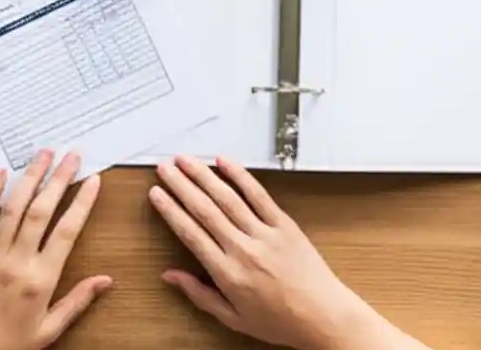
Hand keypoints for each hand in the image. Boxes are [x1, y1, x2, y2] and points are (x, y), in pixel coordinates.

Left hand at [0, 150, 110, 349]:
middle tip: (72, 156)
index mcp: (40, 280)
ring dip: (29, 177)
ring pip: (13, 207)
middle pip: (41, 210)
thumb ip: (78, 301)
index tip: (93, 181)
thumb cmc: (7, 344)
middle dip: (59, 179)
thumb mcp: (50, 329)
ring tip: (43, 154)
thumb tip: (106, 281)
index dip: (81, 203)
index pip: (66, 231)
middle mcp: (17, 261)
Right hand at [149, 156, 426, 349]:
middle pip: (205, 210)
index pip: (190, 234)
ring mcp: (265, 234)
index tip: (156, 194)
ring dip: (204, 176)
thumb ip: (199, 294)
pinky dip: (241, 176)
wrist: (323, 316)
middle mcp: (244, 249)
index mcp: (227, 273)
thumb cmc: (280, 321)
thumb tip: (170, 275)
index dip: (170, 210)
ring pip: (228, 198)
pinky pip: (259, 195)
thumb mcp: (233, 318)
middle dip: (181, 186)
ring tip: (186, 160)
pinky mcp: (284, 225)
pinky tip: (225, 162)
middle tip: (164, 168)